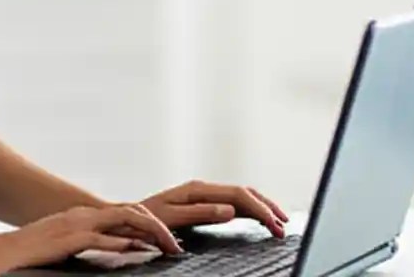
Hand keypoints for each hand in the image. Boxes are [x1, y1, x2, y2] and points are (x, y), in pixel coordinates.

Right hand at [0, 203, 183, 272]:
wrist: (3, 253)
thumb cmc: (35, 254)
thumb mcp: (71, 246)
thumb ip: (98, 244)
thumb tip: (127, 249)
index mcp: (86, 217)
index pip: (128, 212)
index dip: (152, 224)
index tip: (170, 243)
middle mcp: (84, 216)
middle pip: (132, 212)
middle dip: (160, 227)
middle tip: (177, 247)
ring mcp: (76, 226)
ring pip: (122, 219)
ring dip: (150, 233)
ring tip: (168, 249)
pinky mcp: (67, 239)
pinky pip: (99, 238)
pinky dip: (120, 244)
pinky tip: (136, 251)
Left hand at [138, 180, 289, 237]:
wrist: (130, 216)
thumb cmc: (147, 218)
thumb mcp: (171, 216)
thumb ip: (201, 212)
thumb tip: (230, 209)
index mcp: (198, 189)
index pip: (238, 195)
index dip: (259, 209)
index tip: (273, 224)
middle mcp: (204, 188)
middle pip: (245, 192)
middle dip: (267, 207)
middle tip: (283, 226)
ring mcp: (205, 194)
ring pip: (242, 196)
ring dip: (262, 208)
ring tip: (278, 223)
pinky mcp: (205, 202)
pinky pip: (234, 203)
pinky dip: (251, 211)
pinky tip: (260, 219)